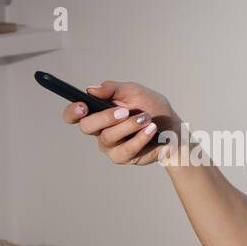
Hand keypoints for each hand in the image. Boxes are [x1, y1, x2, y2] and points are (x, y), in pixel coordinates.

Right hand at [61, 79, 179, 166]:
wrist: (173, 128)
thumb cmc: (152, 108)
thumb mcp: (134, 91)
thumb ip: (112, 89)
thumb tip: (91, 88)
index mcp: (98, 111)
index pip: (74, 115)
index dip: (73, 112)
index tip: (83, 106)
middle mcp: (99, 130)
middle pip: (87, 127)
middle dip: (105, 117)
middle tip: (124, 111)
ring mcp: (109, 145)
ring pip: (108, 137)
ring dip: (129, 126)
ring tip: (146, 118)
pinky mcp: (122, 157)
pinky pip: (126, 150)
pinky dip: (140, 138)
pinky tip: (151, 130)